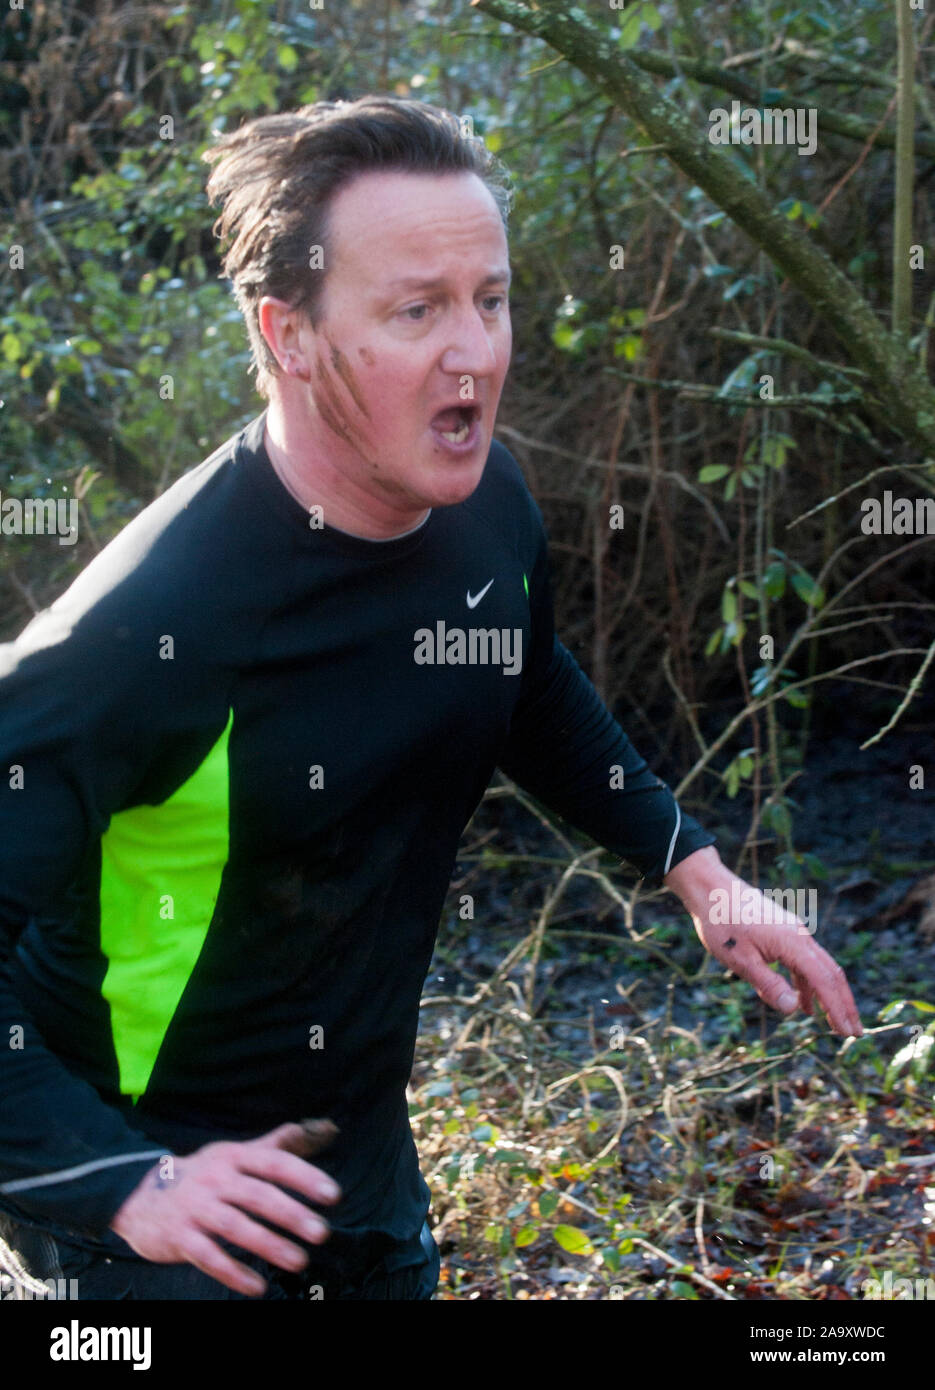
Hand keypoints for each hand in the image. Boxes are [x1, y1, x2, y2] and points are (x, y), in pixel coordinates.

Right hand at [110, 1120, 340, 1296]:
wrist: (141, 1197)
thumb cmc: (203, 1175)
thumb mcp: (235, 1154)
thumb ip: (276, 1145)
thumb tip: (322, 1129)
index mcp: (232, 1156)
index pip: (273, 1163)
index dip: (304, 1176)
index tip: (333, 1194)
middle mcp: (214, 1179)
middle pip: (257, 1195)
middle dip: (291, 1213)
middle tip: (321, 1232)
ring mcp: (195, 1209)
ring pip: (236, 1227)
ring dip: (269, 1245)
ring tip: (299, 1261)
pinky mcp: (180, 1238)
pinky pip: (209, 1258)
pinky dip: (233, 1273)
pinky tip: (258, 1287)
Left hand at [664, 848, 862, 1038]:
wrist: (710, 886)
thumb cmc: (722, 922)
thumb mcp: (741, 960)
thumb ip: (769, 985)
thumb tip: (794, 1010)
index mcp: (793, 943)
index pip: (824, 981)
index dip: (838, 1009)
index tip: (848, 1033)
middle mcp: (800, 936)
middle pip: (832, 974)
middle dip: (844, 1004)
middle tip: (854, 1033)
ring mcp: (793, 932)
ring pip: (819, 967)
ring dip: (827, 995)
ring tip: (832, 1024)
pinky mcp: (784, 931)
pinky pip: (803, 961)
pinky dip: (807, 983)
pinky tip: (802, 1002)